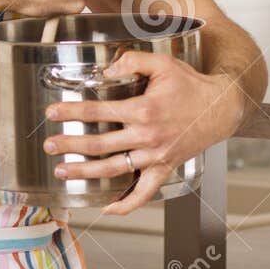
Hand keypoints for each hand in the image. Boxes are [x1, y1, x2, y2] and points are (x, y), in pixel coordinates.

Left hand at [42, 51, 249, 214]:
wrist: (220, 107)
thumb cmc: (191, 85)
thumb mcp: (163, 64)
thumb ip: (133, 61)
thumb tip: (107, 70)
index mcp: (144, 110)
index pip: (98, 112)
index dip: (72, 112)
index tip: (53, 113)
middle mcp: (147, 137)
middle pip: (99, 145)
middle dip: (70, 145)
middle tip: (49, 145)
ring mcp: (155, 156)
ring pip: (113, 169)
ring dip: (84, 172)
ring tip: (62, 171)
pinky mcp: (165, 168)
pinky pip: (144, 193)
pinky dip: (125, 204)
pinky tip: (107, 207)